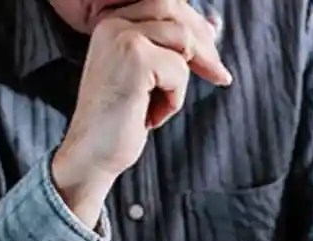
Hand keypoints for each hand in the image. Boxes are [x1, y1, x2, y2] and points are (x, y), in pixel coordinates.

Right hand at [51, 0, 232, 223]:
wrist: (93, 153)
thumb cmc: (122, 119)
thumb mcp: (151, 75)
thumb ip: (174, 47)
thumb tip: (214, 25)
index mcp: (113, 22)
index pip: (167, 5)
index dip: (196, 28)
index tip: (213, 58)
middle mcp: (113, 23)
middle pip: (177, 13)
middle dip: (204, 46)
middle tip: (219, 76)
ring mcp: (122, 37)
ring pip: (184, 42)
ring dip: (181, 80)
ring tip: (160, 105)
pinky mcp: (135, 58)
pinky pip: (179, 70)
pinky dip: (174, 99)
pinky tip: (150, 117)